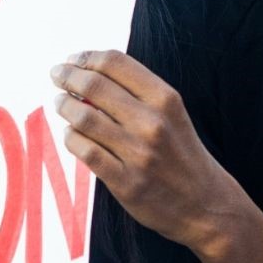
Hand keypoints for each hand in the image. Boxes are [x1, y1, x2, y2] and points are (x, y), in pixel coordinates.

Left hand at [52, 50, 246, 256]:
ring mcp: (138, 153)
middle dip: (67, 76)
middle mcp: (152, 123)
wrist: (206, 205)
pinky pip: (84, 151)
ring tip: (61, 102)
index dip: (87, 57)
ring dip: (64, 105)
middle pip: (94, 85)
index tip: (73, 60)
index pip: (116, 62)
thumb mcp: (171, 115)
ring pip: (83, 118)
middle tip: (57, 75)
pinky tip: (72, 134)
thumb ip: (135, 94)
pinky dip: (71, 138)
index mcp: (165, 100)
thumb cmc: (181, 154)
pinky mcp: (125, 181)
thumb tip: (86, 73)